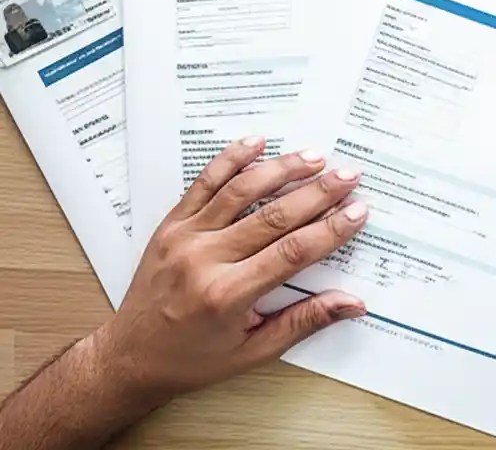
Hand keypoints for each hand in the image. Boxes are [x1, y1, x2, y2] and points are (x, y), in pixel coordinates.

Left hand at [97, 137, 369, 402]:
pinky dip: (230, 160)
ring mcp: (184, 238)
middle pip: (273, 216)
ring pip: (240, 192)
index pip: (292, 253)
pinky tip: (256, 142)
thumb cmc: (192, 360)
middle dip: (317, 193)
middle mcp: (204, 261)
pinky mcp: (170, 226)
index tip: (358, 211)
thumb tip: (352, 303)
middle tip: (348, 176)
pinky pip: (203, 185)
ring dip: (281, 169)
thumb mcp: (253, 351)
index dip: (330, 230)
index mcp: (227, 295)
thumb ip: (304, 321)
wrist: (130, 357)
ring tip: (315, 157)